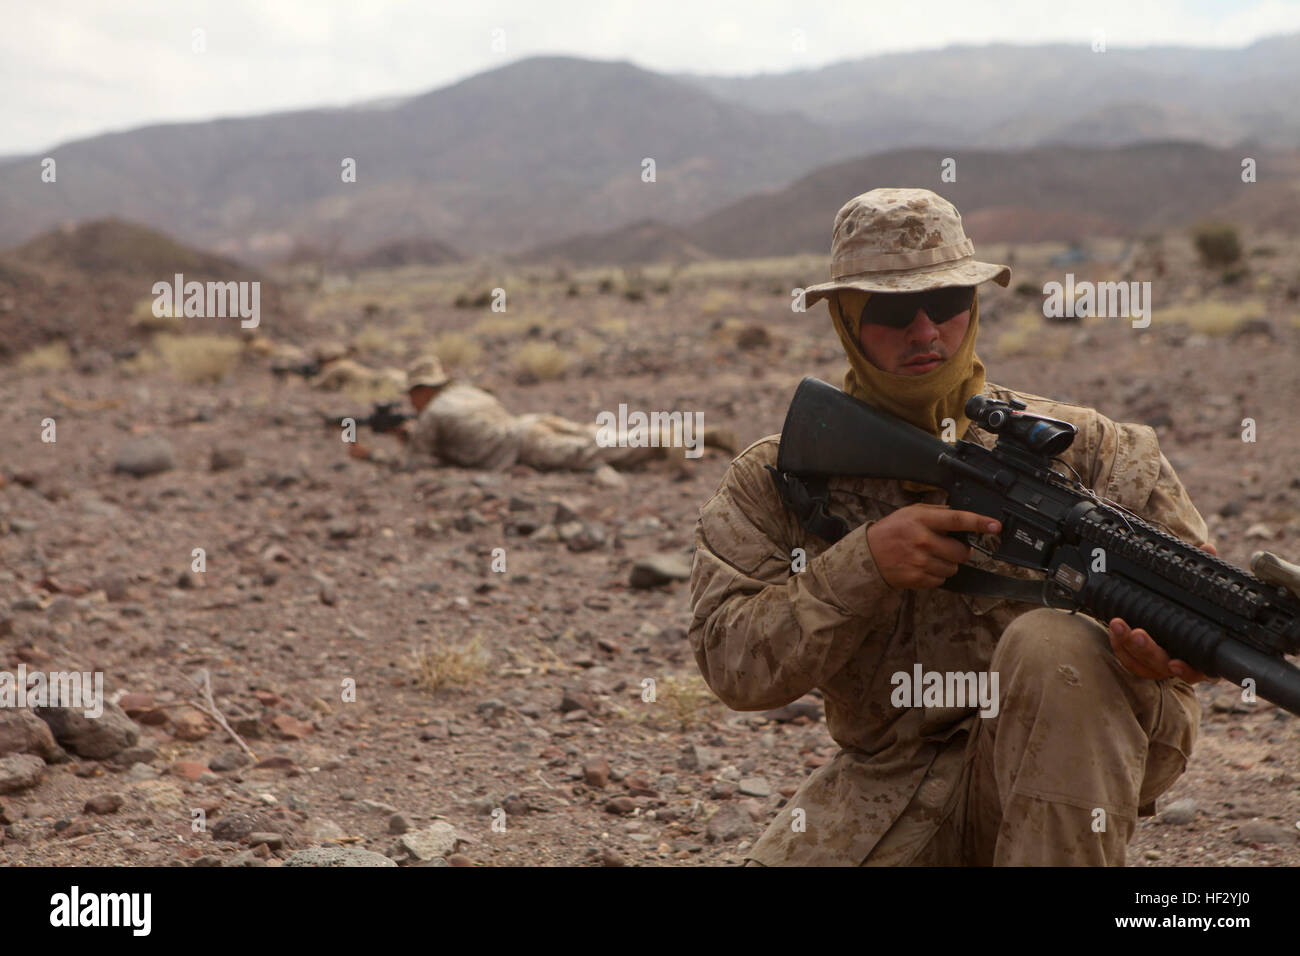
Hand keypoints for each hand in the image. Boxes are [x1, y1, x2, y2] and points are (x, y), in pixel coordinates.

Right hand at [865, 503, 1000, 589]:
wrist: (867, 555)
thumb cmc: (891, 531)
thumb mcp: (911, 512)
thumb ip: (936, 512)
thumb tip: (962, 516)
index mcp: (922, 520)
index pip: (957, 520)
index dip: (979, 523)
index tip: (995, 526)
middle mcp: (923, 541)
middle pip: (962, 552)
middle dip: (960, 551)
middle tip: (948, 547)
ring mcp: (920, 562)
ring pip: (953, 568)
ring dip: (947, 564)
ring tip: (930, 557)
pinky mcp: (917, 578)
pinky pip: (941, 580)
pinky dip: (936, 574)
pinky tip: (922, 566)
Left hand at [1108, 540, 1218, 683]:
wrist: (1172, 619)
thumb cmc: (1190, 609)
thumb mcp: (1197, 593)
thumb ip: (1202, 574)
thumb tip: (1209, 549)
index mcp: (1200, 653)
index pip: (1199, 669)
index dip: (1188, 669)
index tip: (1177, 663)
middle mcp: (1179, 662)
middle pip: (1163, 664)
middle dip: (1148, 650)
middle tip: (1137, 633)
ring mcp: (1157, 663)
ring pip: (1141, 661)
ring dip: (1127, 644)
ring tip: (1118, 623)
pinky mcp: (1138, 660)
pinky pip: (1126, 657)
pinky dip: (1118, 644)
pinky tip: (1114, 628)